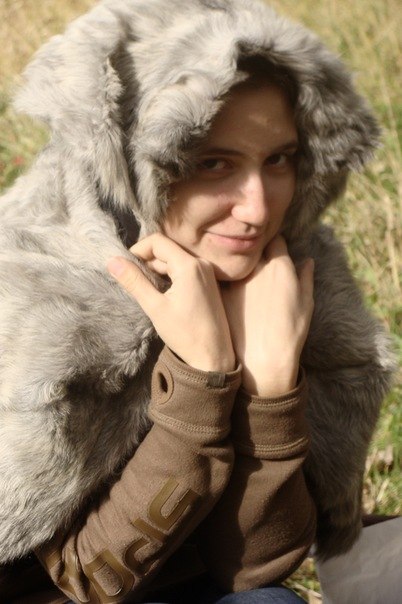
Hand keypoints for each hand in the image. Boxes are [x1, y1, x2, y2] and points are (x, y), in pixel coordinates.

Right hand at [107, 233, 234, 372]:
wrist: (213, 356)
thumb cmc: (185, 334)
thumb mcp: (155, 307)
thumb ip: (134, 282)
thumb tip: (112, 261)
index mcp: (189, 266)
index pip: (158, 241)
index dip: (138, 250)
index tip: (126, 266)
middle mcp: (201, 264)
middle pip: (166, 250)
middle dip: (146, 262)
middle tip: (132, 281)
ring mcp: (207, 273)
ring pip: (174, 261)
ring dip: (157, 270)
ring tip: (144, 289)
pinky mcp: (208, 283)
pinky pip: (184, 270)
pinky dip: (169, 276)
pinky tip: (160, 293)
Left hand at [221, 235, 313, 396]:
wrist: (261, 360)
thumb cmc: (290, 334)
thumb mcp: (306, 305)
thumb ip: (306, 278)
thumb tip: (307, 261)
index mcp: (279, 266)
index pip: (274, 240)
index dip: (274, 244)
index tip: (273, 250)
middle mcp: (255, 268)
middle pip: (252, 248)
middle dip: (254, 250)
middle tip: (255, 262)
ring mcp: (234, 280)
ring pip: (234, 262)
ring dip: (237, 265)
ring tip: (241, 278)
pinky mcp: (218, 294)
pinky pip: (220, 279)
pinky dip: (222, 281)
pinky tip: (226, 293)